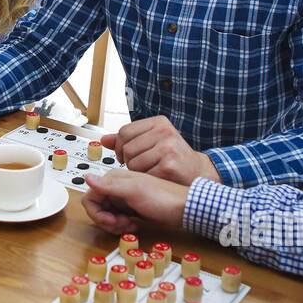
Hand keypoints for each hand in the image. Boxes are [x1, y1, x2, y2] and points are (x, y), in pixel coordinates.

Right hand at [80, 168, 190, 235]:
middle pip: (97, 207)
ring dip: (114, 224)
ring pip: (106, 214)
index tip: (110, 221)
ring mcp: (124, 198)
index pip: (90, 197)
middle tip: (123, 225)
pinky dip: (122, 225)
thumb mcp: (135, 191)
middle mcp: (117, 187)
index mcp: (114, 179)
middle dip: (106, 220)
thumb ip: (109, 186)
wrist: (185, 208)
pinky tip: (135, 225)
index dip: (97, 213)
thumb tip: (86, 177)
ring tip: (130, 226)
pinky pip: (117, 219)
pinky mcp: (131, 208)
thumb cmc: (163, 198)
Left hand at [100, 115, 220, 185]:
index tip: (125, 155)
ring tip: (151, 170)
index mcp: (159, 122)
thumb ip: (128, 140)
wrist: (198, 172)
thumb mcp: (152, 142)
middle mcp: (164, 132)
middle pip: (127, 148)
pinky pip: (143, 174)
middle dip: (128, 161)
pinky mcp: (169, 165)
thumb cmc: (173, 157)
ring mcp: (167, 147)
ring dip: (137, 172)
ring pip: (133, 162)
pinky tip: (156, 177)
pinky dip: (146, 179)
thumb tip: (104, 140)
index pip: (125, 131)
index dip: (120, 146)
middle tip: (141, 166)